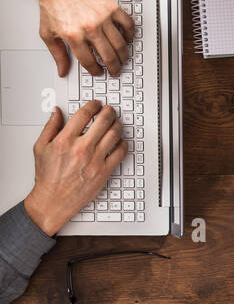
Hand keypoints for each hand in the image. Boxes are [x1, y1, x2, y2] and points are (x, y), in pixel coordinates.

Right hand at [23, 101, 124, 235]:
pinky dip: (123, 143)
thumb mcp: (41, 148)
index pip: (84, 114)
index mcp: (65, 141)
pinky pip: (121, 152)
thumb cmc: (47, 176)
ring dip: (117, 125)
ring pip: (114, 134)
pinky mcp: (105, 171)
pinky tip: (119, 141)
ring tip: (115, 123)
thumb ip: (50, 127)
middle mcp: (82, 149)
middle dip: (108, 111)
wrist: (54, 200)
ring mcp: (95, 160)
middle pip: (103, 121)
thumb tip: (56, 112)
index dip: (93, 105)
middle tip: (109, 110)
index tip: (96, 104)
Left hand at [27, 0, 134, 76]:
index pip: (88, 61)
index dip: (94, 70)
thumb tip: (62, 70)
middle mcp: (89, 27)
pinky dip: (130, 34)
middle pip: (108, 56)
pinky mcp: (111, 7)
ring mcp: (102, 17)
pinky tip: (127, 38)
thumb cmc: (51, 3)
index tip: (97, 72)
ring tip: (122, 58)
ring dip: (123, 55)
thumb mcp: (48, 32)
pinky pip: (128, 25)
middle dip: (113, 68)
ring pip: (120, 44)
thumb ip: (57, 53)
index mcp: (72, 35)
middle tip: (114, 71)